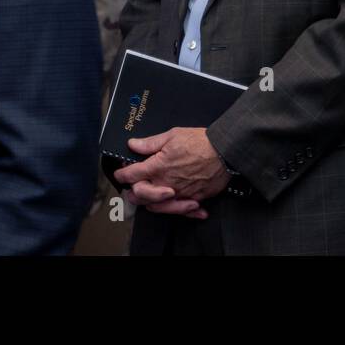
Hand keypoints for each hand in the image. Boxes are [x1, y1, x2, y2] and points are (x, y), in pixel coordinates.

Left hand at [113, 127, 231, 217]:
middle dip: (132, 191)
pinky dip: (177, 210)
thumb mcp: (172, 135)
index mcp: (157, 166)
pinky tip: (177, 205)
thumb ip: (150, 143)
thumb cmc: (200, 142)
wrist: (224, 152)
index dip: (121, 174)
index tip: (120, 173)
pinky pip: (179, 210)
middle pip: (139, 196)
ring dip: (150, 202)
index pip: (131, 175)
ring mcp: (179, 194)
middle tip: (132, 186)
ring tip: (150, 196)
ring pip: (156, 207)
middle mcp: (165, 183)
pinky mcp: (193, 199)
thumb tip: (133, 144)